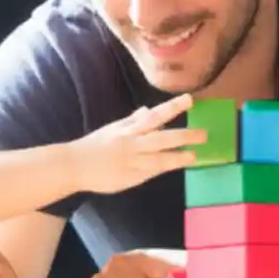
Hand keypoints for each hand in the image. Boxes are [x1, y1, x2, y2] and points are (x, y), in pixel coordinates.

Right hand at [70, 94, 204, 193]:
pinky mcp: (130, 177)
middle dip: (183, 136)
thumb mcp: (114, 129)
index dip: (172, 107)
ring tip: (195, 155)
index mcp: (128, 128)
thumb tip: (148, 110)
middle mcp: (132, 143)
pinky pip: (151, 172)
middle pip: (161, 137)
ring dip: (178, 156)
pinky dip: (164, 168)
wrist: (74, 165)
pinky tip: (177, 165)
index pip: (154, 115)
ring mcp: (131, 161)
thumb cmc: (95, 146)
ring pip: (159, 158)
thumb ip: (132, 121)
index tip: (190, 100)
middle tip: (203, 134)